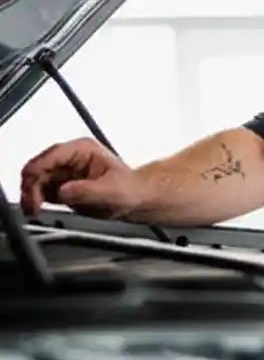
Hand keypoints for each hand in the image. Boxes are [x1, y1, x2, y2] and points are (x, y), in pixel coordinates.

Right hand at [19, 137, 145, 218]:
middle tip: (32, 206)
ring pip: (35, 179)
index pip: (50, 157)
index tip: (34, 193)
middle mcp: (70, 157)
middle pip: (37, 167)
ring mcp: (64, 171)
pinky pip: (40, 191)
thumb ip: (85, 190)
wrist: (136, 201)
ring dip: (31, 195)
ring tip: (34, 210)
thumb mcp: (111, 190)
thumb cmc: (131, 189)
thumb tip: (62, 191)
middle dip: (31, 187)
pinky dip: (36, 200)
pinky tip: (38, 209)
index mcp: (82, 149)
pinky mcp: (61, 186)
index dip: (37, 174)